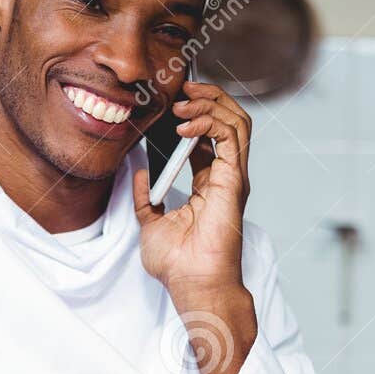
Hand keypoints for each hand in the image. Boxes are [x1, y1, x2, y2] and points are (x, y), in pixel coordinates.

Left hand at [133, 79, 251, 301]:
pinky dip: (209, 121)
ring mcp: (232, 177)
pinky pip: (230, 136)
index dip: (194, 111)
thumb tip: (138, 173)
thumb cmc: (179, 265)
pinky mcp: (234, 180)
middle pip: (228, 120)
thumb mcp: (150, 225)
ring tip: (184, 99)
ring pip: (236, 120)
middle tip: (181, 87)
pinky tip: (185, 123)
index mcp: (208, 183)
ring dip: (211, 102)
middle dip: (208, 97)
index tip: (170, 99)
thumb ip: (146, 198)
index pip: (208, 134)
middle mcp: (224, 176)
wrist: (193, 285)